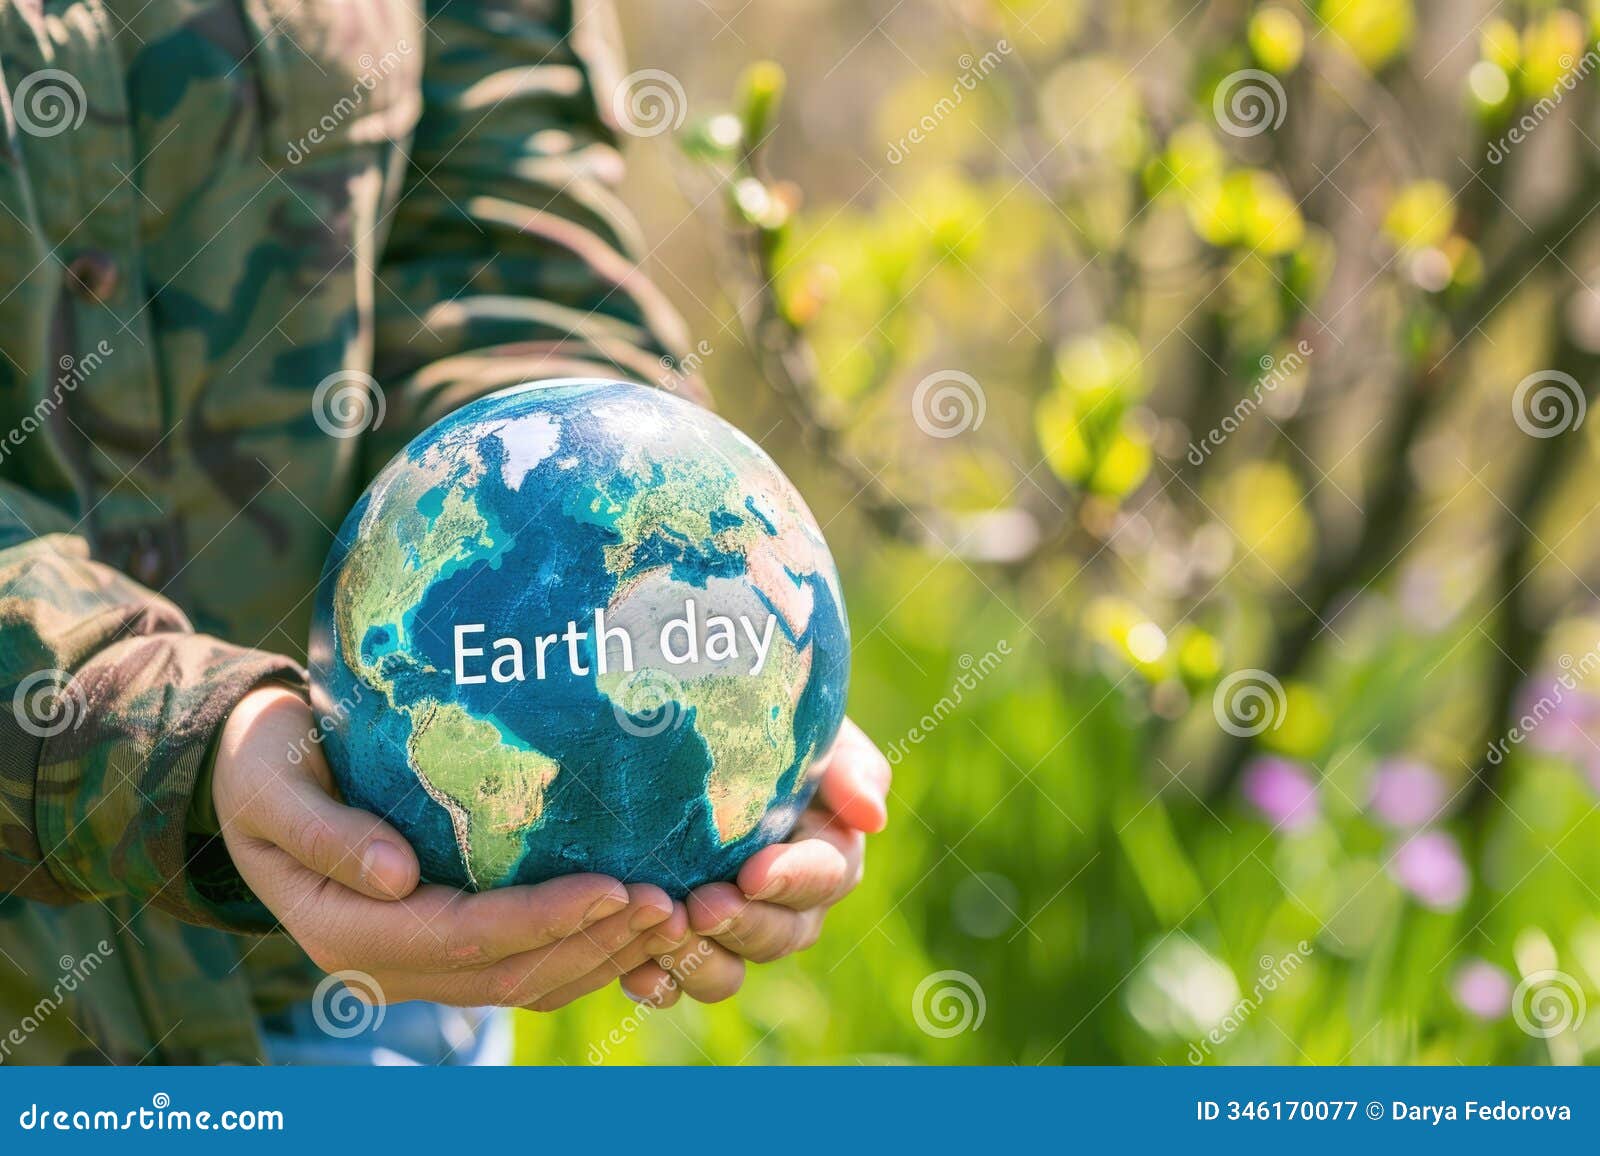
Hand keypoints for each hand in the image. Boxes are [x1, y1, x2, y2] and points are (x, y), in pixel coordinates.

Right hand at [213, 686, 688, 1010]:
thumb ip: (326, 833)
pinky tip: (633, 921)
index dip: (540, 918)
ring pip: (521, 982)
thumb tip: (396, 877)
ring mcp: (413, 961)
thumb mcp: (272, 786)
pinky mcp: (441, 943)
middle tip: (668, 902)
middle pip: (505, 973)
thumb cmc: (261, 762)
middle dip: (591, 943)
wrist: (248, 775)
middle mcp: (382, 963)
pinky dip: (581, 952)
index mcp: (341, 930)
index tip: (613, 885)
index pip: (460, 938)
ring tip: (670, 915)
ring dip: (600, 956)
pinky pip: (521, 967)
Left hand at [619, 718, 889, 1005]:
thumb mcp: (815, 730)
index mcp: (828, 854)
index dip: (792, 880)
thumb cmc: (766, 721)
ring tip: (664, 937)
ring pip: (730, 971)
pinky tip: (634, 973)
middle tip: (702, 906)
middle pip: (781, 935)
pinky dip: (659, 984)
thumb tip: (872, 816)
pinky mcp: (681, 945)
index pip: (826, 877)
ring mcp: (733, 930)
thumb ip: (849, 767)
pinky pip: (675, 982)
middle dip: (743, 924)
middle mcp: (787, 905)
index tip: (753, 872)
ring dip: (700, 962)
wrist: (693, 728)